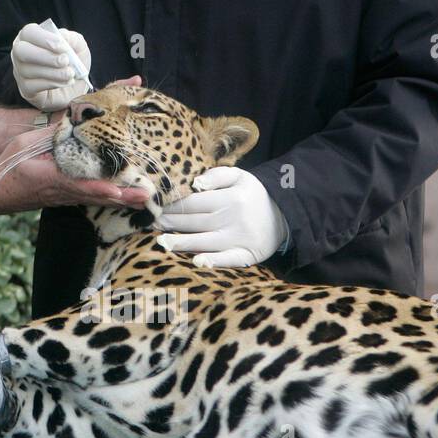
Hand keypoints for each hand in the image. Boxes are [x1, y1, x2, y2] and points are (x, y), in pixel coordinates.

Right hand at [0, 125, 150, 214]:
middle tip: (146, 196)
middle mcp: (64, 191)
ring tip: (144, 198)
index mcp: (52, 177)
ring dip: (122, 200)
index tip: (118, 191)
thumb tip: (74, 121)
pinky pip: (93, 199)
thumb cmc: (9, 167)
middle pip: (98, 196)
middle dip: (123, 197)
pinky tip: (125, 198)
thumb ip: (51, 135)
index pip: (81, 185)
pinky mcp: (67, 198)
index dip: (101, 189)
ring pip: (98, 200)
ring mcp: (66, 197)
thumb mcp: (25, 144)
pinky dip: (111, 198)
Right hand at [11, 23, 91, 111]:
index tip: (63, 47)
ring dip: (53, 72)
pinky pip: (32, 86)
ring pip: (27, 70)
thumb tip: (62, 36)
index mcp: (31, 37)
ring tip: (70, 74)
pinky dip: (52, 84)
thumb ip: (73, 38)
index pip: (28, 32)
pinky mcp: (25, 89)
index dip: (45, 38)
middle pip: (21, 50)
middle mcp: (20, 53)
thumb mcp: (78, 47)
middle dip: (45, 56)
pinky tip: (65, 82)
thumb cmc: (73, 62)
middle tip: (65, 61)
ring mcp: (20, 72)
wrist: (76, 86)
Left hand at [156, 167, 288, 267]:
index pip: (194, 202)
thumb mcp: (240, 177)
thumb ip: (217, 175)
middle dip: (171, 222)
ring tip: (162, 242)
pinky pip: (229, 259)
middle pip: (196, 221)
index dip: (172, 204)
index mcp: (229, 198)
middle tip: (150, 223)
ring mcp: (240, 238)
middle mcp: (233, 218)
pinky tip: (198, 261)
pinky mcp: (248, 255)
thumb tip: (195, 183)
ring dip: (182, 242)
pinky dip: (215, 261)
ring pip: (206, 241)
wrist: (286, 215)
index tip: (154, 205)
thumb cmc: (254, 195)